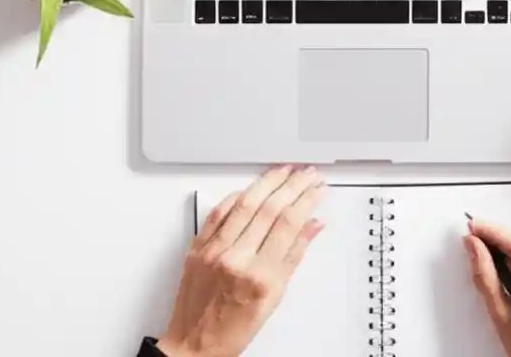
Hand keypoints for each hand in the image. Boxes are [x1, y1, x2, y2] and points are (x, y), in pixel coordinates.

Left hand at [158, 165, 326, 356]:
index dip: (306, 199)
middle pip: (269, 208)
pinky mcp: (197, 247)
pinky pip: (218, 212)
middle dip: (292, 185)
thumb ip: (293, 257)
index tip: (317, 189)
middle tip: (306, 173)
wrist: (193, 345)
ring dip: (267, 182)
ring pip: (245, 203)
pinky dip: (236, 196)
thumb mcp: (274, 299)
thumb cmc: (232, 330)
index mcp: (260, 276)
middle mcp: (236, 259)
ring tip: (284, 171)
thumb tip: (312, 226)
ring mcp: (214, 250)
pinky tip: (250, 188)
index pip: (289, 224)